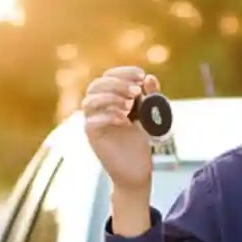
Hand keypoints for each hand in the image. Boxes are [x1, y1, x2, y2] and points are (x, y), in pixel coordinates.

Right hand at [82, 67, 158, 194]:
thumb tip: (149, 77)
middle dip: (117, 84)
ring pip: (89, 101)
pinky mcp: (93, 137)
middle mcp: (99, 108)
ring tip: (129, 105)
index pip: (109, 76)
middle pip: (96, 85)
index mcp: (111, 98)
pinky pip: (91, 122)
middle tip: (135, 92)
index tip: (141, 76)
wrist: (138, 169)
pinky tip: (123, 120)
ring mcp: (94, 122)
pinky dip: (107, 116)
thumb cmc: (143, 141)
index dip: (124, 73)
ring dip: (109, 98)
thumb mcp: (152, 114)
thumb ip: (152, 96)